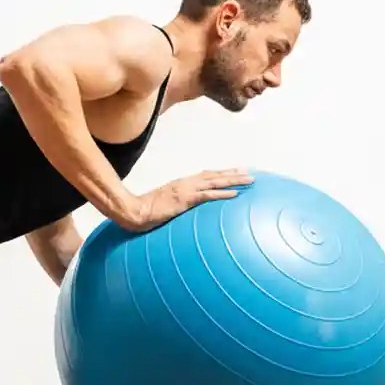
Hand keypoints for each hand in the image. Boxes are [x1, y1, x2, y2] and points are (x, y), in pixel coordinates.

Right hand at [117, 168, 252, 232]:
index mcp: (181, 184)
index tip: (236, 171)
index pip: (206, 176)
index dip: (221, 173)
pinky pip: (207, 195)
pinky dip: (222, 194)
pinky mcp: (184, 199)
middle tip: (250, 174)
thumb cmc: (146, 211)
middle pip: (214, 176)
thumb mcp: (164, 205)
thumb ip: (177, 204)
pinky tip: (235, 194)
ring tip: (249, 180)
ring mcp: (185, 190)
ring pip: (214, 182)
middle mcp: (185, 183)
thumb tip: (183, 210)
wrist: (135, 212)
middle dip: (233, 174)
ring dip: (233, 181)